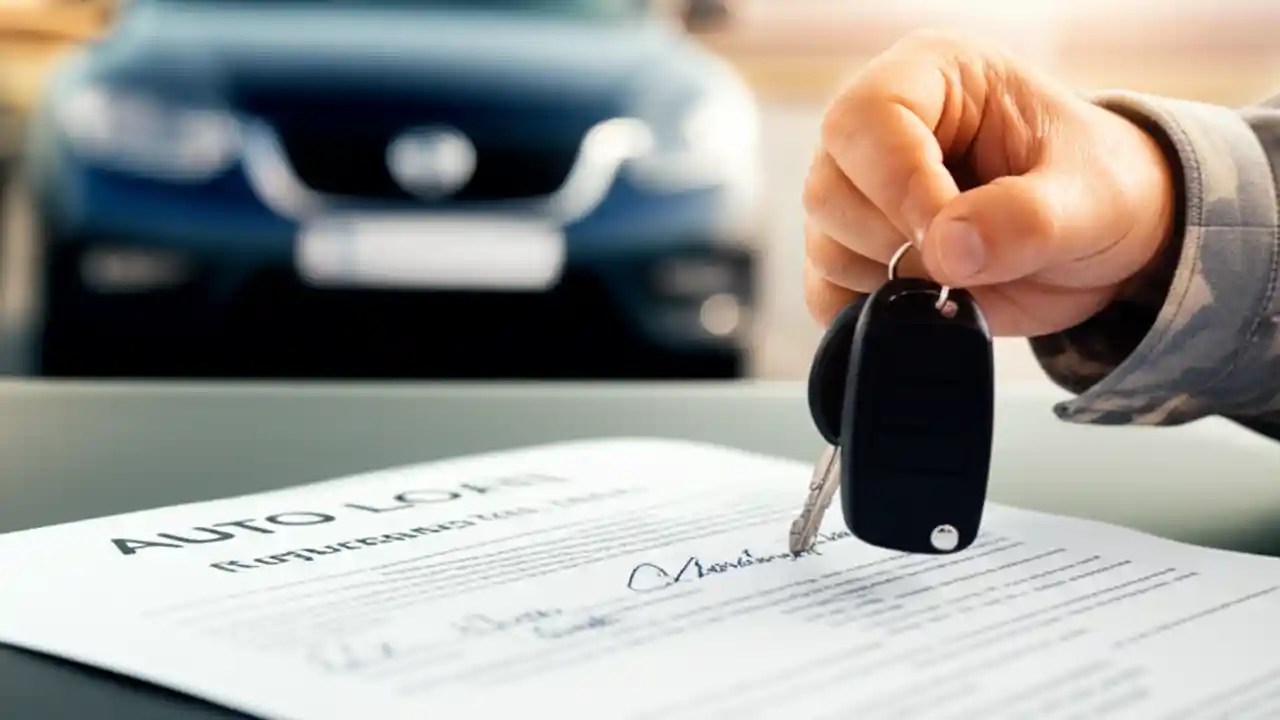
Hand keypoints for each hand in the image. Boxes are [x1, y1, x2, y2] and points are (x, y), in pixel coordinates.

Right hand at [802, 30, 1176, 336]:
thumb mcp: (1092, 199)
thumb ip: (1025, 220)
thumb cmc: (1098, 188)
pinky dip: (873, 312)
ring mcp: (857, 193)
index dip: (901, 186)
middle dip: (898, 242)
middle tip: (971, 260)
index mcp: (933, 77)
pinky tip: (930, 299)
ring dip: (893, 280)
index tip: (953, 238)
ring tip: (966, 275)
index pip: (868, 119)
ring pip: (824, 246)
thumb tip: (948, 250)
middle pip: (828, 190)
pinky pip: (827, 293)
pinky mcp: (852, 253)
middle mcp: (878, 129)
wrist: (1100, 242)